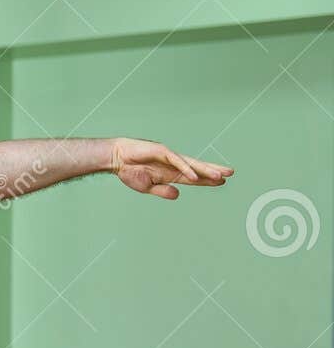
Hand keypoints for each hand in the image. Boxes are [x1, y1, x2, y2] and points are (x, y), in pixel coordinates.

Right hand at [111, 138, 232, 199]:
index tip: (221, 181)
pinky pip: (176, 162)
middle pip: (197, 168)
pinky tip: (195, 176)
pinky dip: (186, 169)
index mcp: (170, 173)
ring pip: (191, 164)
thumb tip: (177, 195)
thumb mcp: (147, 187)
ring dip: (205, 170)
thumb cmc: (130, 171)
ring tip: (220, 175)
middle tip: (230, 173)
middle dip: (213, 171)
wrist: (116, 158)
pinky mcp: (161, 152)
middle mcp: (173, 164)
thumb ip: (162, 191)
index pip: (192, 177)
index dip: (206, 179)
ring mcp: (168, 157)